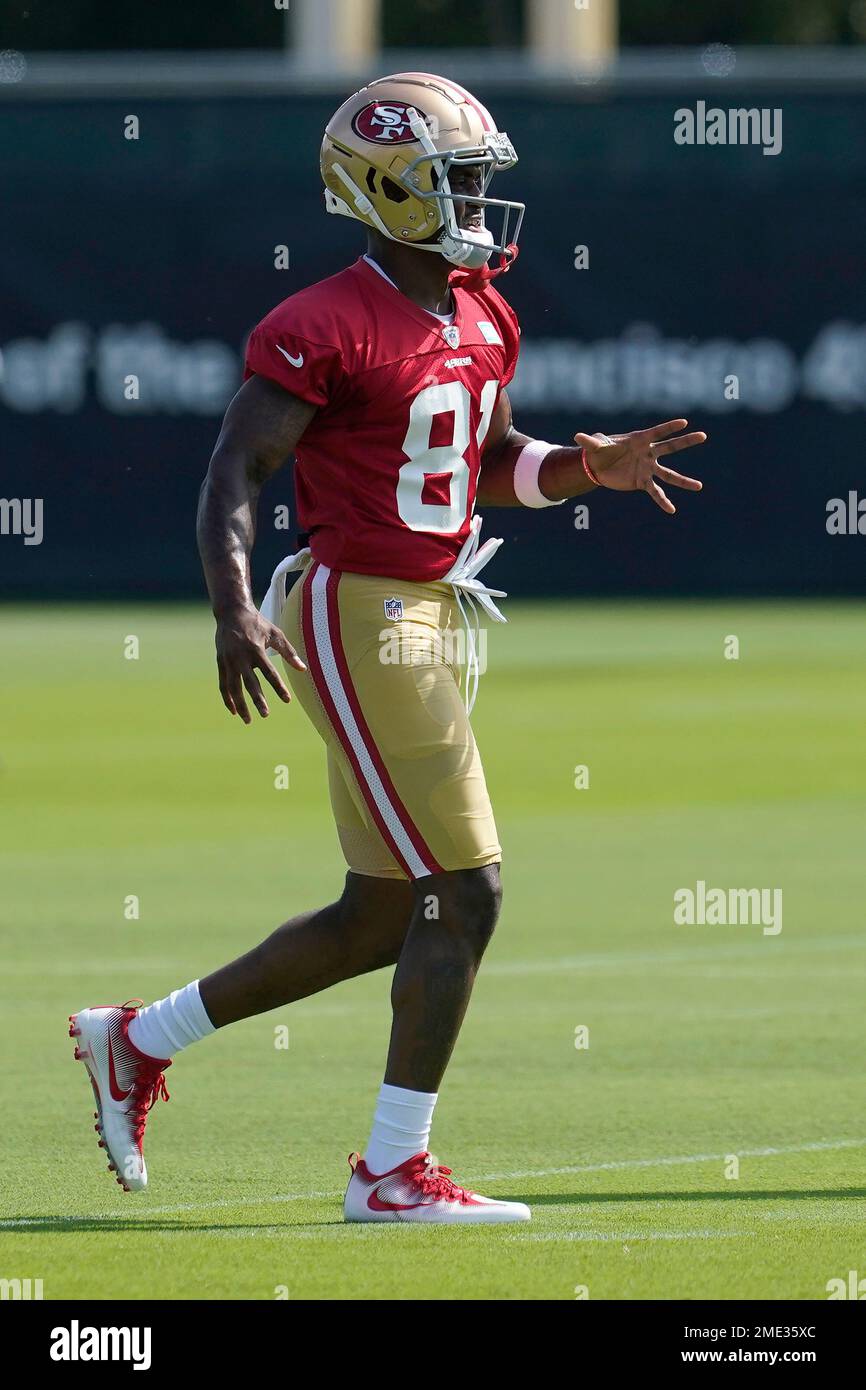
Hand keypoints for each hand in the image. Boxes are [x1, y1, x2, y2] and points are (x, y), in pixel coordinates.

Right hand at [215, 605, 305, 723]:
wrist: (231, 612)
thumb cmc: (258, 623)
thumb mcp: (276, 634)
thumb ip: (289, 652)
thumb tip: (303, 669)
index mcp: (256, 649)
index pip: (269, 673)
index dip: (278, 687)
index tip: (287, 700)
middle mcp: (240, 657)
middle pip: (250, 683)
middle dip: (257, 700)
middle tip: (266, 715)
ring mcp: (228, 661)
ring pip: (233, 688)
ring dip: (241, 704)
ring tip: (248, 720)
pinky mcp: (220, 663)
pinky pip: (223, 684)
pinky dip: (228, 698)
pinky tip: (234, 711)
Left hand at [575, 418, 705, 513]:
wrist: (598, 466)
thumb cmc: (600, 450)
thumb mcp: (595, 446)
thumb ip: (590, 442)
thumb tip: (578, 437)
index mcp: (639, 439)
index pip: (657, 432)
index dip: (669, 427)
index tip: (685, 423)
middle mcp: (647, 453)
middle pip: (670, 447)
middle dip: (686, 441)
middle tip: (703, 436)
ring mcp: (647, 468)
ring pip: (669, 475)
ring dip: (683, 481)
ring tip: (699, 487)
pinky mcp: (642, 482)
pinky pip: (655, 492)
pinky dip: (662, 501)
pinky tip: (672, 510)